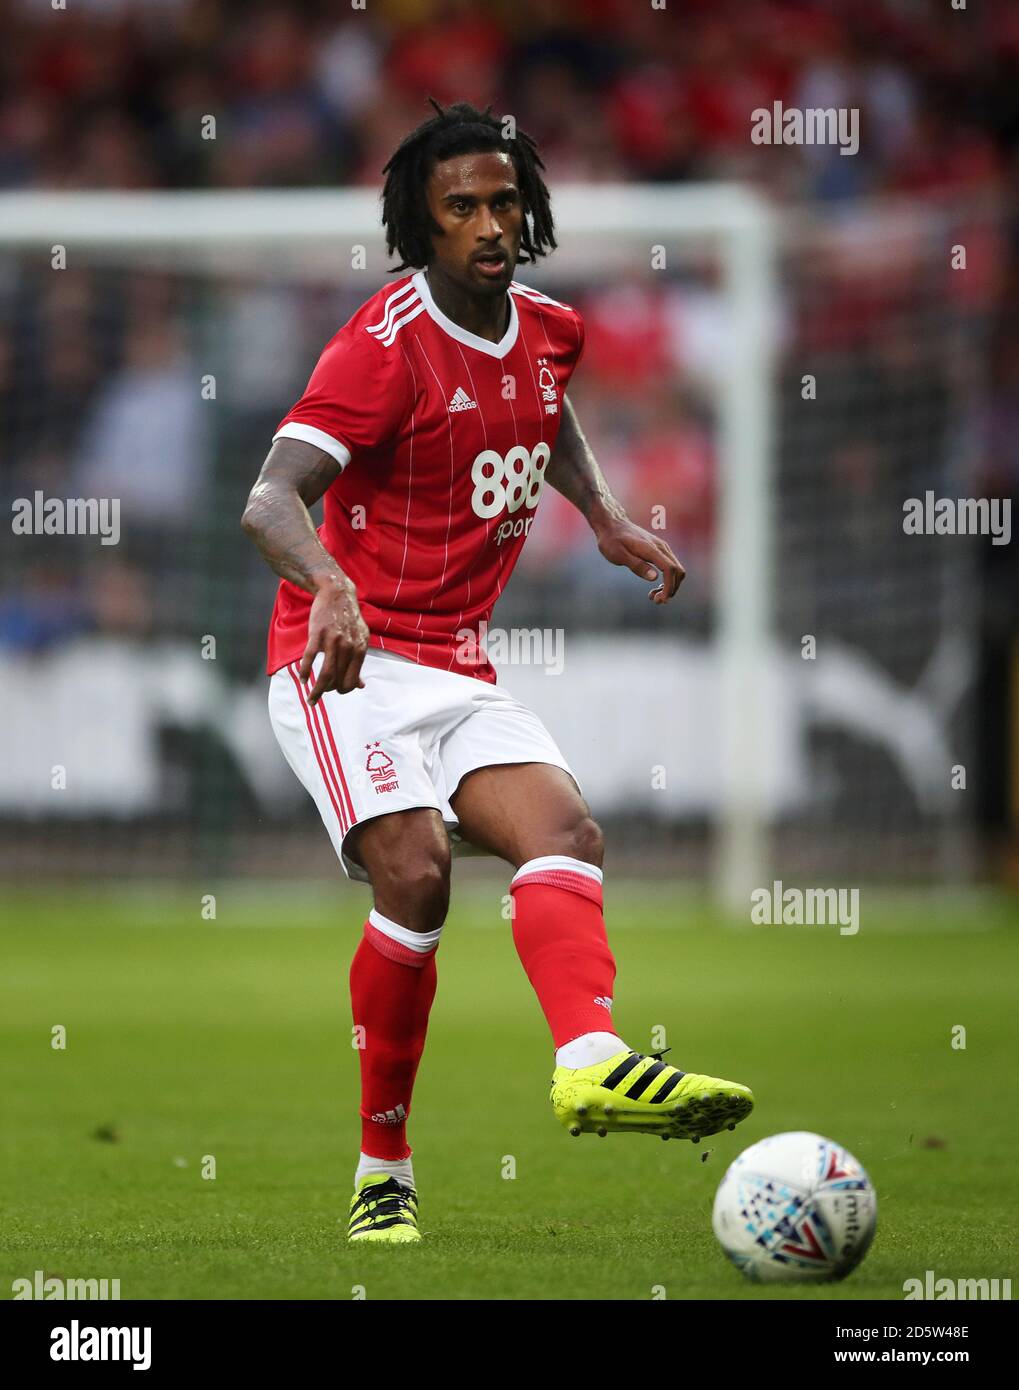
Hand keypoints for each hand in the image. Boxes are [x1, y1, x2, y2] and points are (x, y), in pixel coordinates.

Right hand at [299, 578, 369, 702]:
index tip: (335, 690)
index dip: (343, 690)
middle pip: (338, 680)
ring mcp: (333, 641)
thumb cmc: (347, 619)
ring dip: (317, 692)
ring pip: (326, 674)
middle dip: (328, 691)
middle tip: (320, 694)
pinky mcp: (317, 634)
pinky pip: (310, 659)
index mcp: (360, 649)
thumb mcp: (359, 639)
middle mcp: (348, 646)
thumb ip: (358, 663)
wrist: (336, 593)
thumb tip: (361, 686)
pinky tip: (303, 679)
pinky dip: (305, 672)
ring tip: (311, 700)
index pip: (352, 680)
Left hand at [594, 517, 684, 602]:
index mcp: (651, 549)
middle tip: (656, 600)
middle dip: (671, 589)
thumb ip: (636, 565)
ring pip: (676, 569)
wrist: (612, 525)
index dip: (669, 586)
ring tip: (654, 596)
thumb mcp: (618, 555)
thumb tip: (654, 577)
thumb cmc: (612, 541)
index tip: (660, 599)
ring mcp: (662, 548)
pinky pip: (670, 566)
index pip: (669, 569)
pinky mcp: (659, 550)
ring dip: (670, 585)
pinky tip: (656, 587)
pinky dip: (668, 579)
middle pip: (677, 571)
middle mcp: (661, 547)